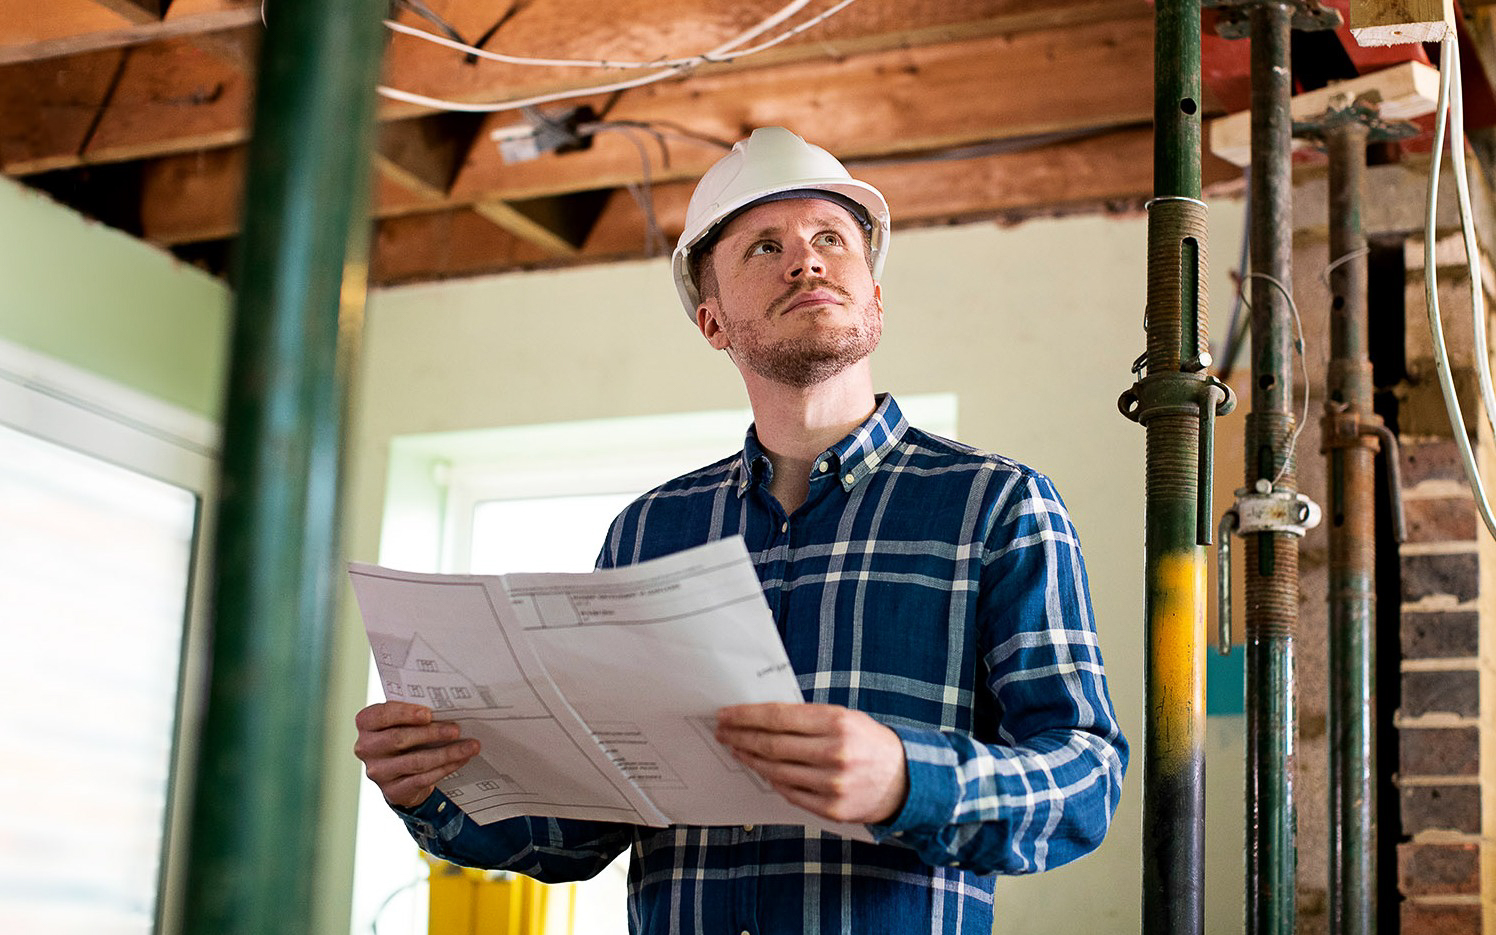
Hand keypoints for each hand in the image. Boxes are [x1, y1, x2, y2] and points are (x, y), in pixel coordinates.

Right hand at [353, 701, 479, 807]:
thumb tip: (449, 707)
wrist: (400, 773)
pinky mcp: (393, 790)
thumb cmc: (405, 737)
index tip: (428, 714)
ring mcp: (378, 772)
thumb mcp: (403, 721)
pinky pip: (422, 779)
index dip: (404, 714)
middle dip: (431, 733)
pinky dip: (445, 768)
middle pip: (398, 739)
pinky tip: (461, 760)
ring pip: (415, 761)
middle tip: (456, 730)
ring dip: (446, 753)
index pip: (381, 715)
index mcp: (367, 724)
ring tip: (470, 746)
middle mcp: (366, 748)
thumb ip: (415, 713)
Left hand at [715, 702, 907, 824]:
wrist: (906, 780)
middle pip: (772, 745)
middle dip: (740, 736)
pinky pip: (789, 793)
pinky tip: (761, 770)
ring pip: (775, 771)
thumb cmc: (869, 743)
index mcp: (837, 723)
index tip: (726, 714)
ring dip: (750, 759)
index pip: (778, 717)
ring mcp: (832, 784)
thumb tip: (761, 718)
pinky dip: (772, 780)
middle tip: (723, 731)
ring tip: (736, 749)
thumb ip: (807, 719)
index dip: (746, 715)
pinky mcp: (831, 809)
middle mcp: (834, 753)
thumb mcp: (845, 718)